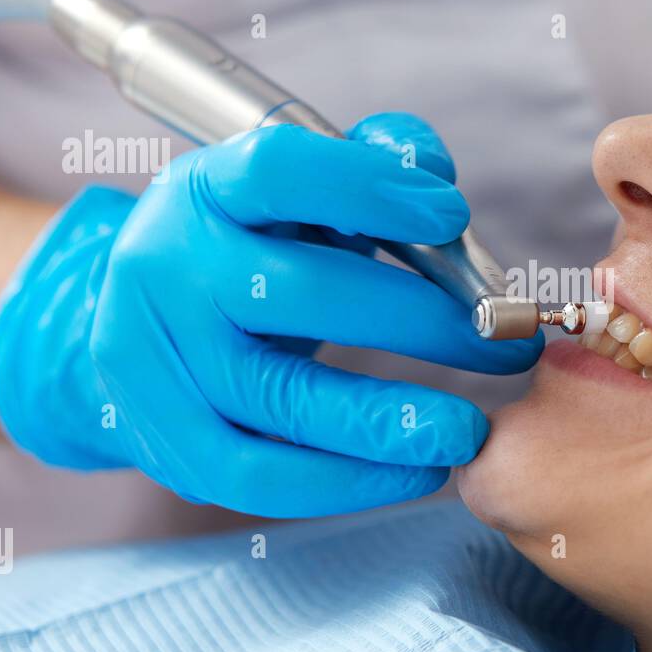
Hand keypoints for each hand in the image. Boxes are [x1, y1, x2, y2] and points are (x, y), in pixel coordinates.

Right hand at [0, 114, 541, 515]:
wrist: (146, 328)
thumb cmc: (252, 252)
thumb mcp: (299, 195)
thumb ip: (371, 167)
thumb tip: (434, 176)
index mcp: (205, 189)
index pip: (279, 170)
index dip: (370, 187)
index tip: (454, 215)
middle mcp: (167, 266)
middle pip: (303, 294)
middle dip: (421, 322)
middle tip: (505, 347)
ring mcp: (156, 360)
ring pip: (283, 398)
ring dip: (391, 423)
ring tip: (467, 432)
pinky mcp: (166, 441)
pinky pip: (260, 477)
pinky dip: (347, 484)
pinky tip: (414, 472)